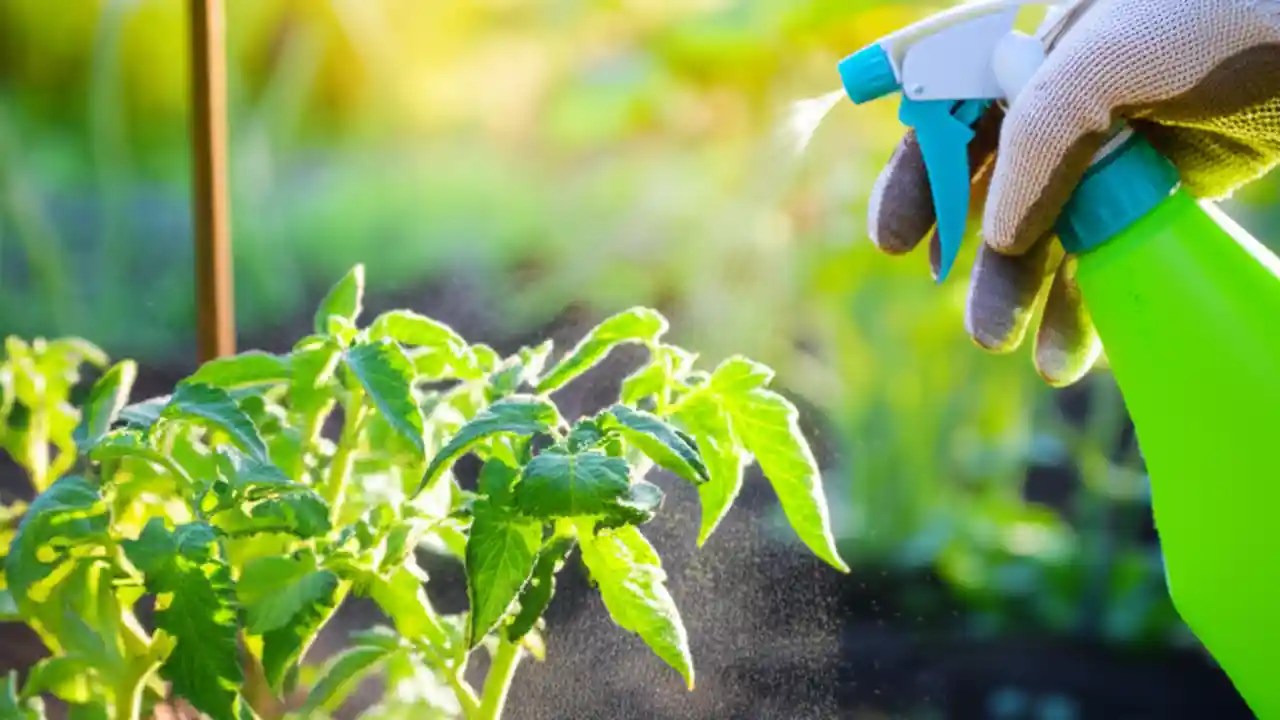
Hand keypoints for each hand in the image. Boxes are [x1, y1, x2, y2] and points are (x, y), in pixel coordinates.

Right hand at [868, 0, 1279, 385]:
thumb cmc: (1216, 18)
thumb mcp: (1108, 56)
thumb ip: (1035, 136)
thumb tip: (992, 235)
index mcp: (1036, 52)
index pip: (948, 114)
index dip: (916, 177)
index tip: (894, 242)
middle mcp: (1066, 101)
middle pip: (991, 186)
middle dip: (971, 253)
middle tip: (968, 311)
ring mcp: (1116, 150)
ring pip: (1048, 233)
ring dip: (1024, 293)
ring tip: (1005, 344)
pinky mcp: (1163, 191)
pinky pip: (1107, 253)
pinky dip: (1085, 304)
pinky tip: (1068, 353)